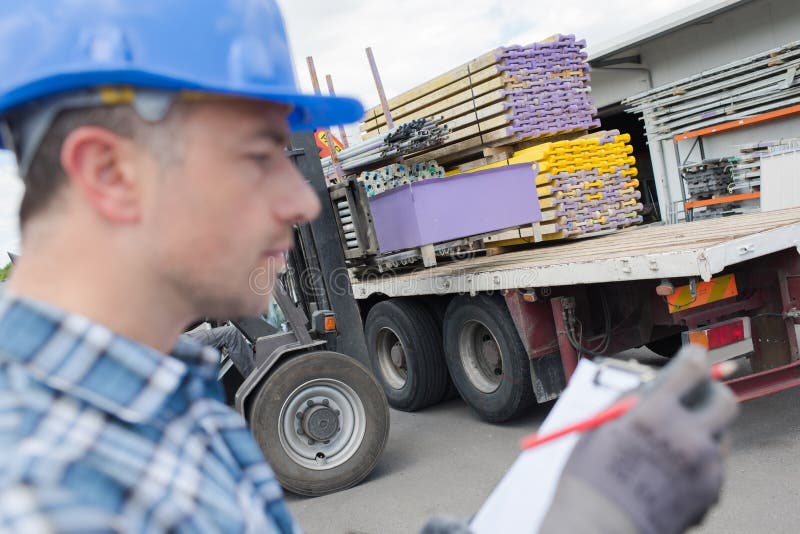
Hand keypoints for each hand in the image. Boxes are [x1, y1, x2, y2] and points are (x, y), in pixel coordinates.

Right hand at [541, 345, 738, 533]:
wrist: (598, 527)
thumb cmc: (591, 474)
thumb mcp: (603, 423)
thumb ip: (635, 398)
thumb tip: (661, 379)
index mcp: (655, 414)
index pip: (693, 369)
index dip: (694, 357)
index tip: (692, 356)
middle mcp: (687, 437)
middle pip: (724, 401)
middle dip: (713, 393)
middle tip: (699, 396)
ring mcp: (703, 468)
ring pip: (720, 436)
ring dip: (702, 432)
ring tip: (669, 446)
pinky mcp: (710, 492)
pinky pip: (713, 466)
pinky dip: (697, 464)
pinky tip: (668, 473)